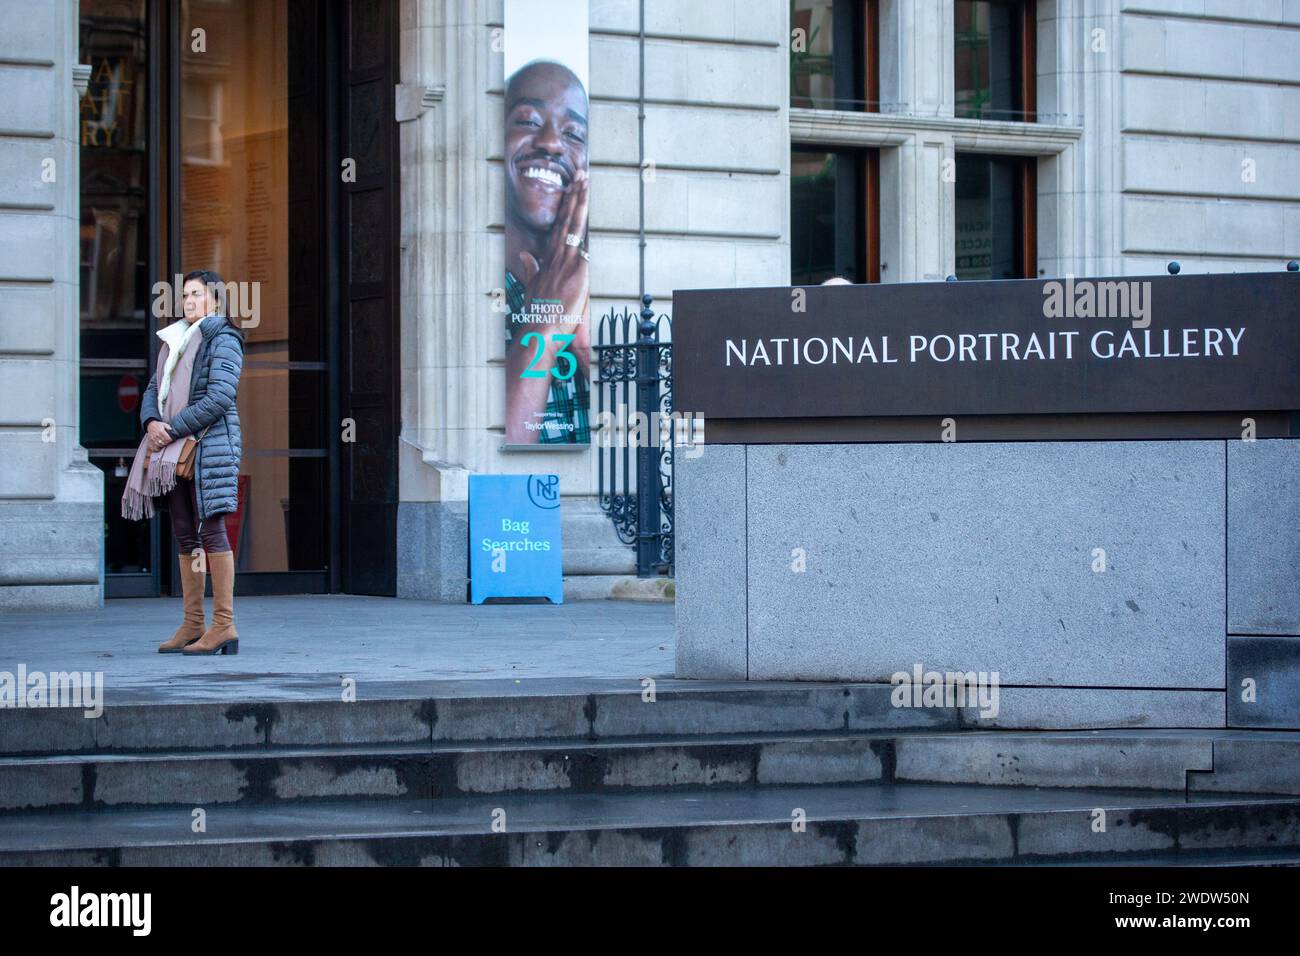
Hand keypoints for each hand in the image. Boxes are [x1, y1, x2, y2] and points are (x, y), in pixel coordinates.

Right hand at [146, 420, 172, 452]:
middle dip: (167, 442)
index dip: (170, 439)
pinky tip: (159, 446)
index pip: (167, 438)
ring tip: (164, 443)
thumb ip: (168, 427)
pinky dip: (157, 448)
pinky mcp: (150, 441)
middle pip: (164, 442)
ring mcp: (153, 439)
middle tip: (168, 441)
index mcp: (161, 431)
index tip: (171, 439)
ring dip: (163, 445)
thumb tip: (171, 429)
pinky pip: (154, 447)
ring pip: (160, 445)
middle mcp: (157, 435)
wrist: (150, 425)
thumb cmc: (158, 425)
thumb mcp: (164, 424)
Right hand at [516, 169, 588, 339]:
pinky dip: (582, 223)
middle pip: (566, 220)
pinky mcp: (577, 272)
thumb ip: (531, 270)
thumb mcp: (534, 288)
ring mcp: (566, 263)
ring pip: (573, 225)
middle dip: (573, 196)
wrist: (540, 331)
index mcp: (548, 261)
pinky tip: (586, 203)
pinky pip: (582, 242)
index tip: (570, 191)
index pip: (558, 228)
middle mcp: (556, 258)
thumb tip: (525, 255)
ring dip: (579, 202)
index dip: (565, 208)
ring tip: (584, 182)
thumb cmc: (539, 315)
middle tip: (581, 175)